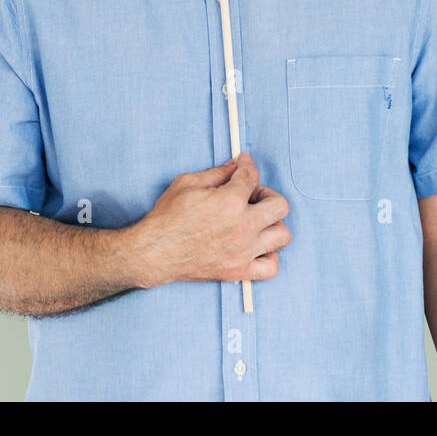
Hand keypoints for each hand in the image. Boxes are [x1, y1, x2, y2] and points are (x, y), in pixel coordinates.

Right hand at [127, 152, 290, 288]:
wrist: (153, 252)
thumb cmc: (167, 216)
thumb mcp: (188, 182)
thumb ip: (218, 172)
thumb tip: (237, 165)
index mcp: (230, 201)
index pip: (252, 176)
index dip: (247, 165)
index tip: (243, 166)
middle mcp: (243, 226)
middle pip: (280, 205)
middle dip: (267, 195)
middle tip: (250, 196)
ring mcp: (243, 251)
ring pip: (282, 235)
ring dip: (272, 224)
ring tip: (255, 221)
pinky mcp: (238, 270)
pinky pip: (271, 267)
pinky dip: (269, 256)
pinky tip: (256, 247)